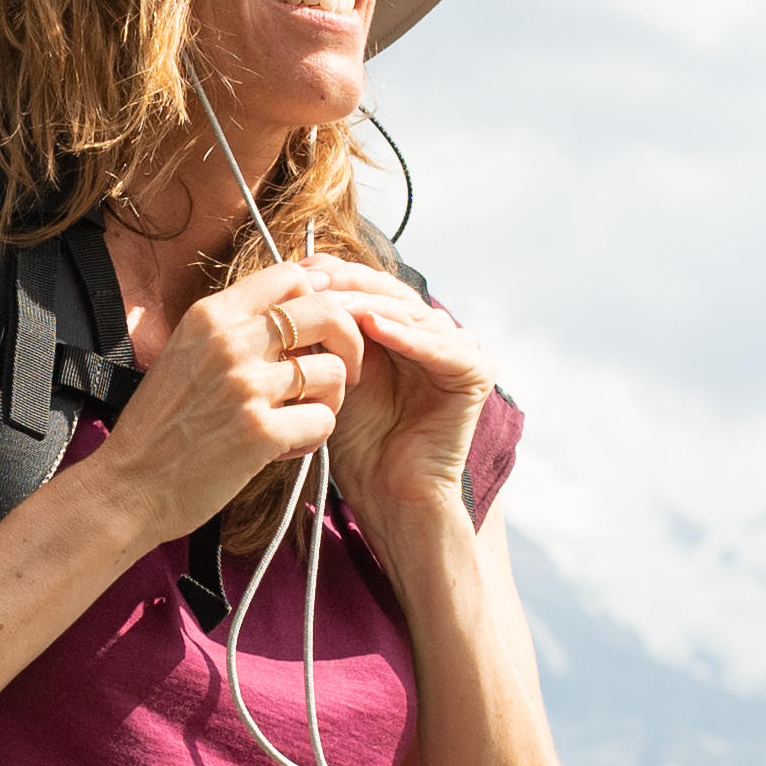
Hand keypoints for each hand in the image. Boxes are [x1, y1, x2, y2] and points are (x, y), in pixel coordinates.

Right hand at [95, 258, 363, 545]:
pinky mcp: (260, 432)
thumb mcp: (185, 354)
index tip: (320, 332)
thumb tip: (295, 312)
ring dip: (330, 400)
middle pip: (327, 313)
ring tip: (301, 419)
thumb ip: (233, 330)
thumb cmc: (159, 427)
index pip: (291, 276)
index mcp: (211, 315)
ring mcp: (246, 386)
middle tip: (341, 372)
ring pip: (334, 371)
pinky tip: (284, 449)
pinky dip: (313, 438)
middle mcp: (230, 341)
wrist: (128, 485)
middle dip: (349, 342)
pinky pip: (324, 421)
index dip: (320, 300)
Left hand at [307, 261, 494, 531]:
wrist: (387, 492)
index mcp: (400, 328)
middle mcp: (431, 332)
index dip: (334, 274)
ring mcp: (456, 349)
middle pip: (389, 292)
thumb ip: (323, 331)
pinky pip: (438, 347)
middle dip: (348, 284)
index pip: (369, 285)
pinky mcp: (475, 372)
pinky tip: (373, 326)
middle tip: (312, 281)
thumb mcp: (331, 373)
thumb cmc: (355, 442)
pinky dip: (405, 335)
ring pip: (409, 314)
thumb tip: (289, 284)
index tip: (293, 273)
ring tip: (333, 302)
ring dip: (369, 305)